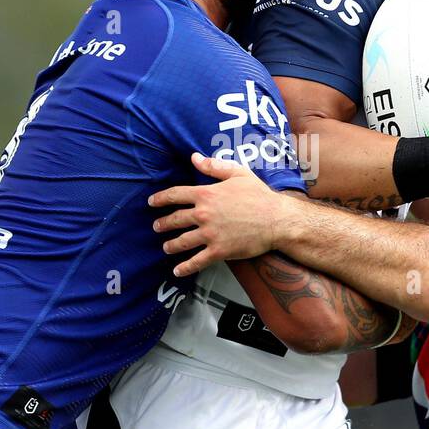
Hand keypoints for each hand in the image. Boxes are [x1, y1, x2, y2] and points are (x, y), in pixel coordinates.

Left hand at [148, 152, 288, 275]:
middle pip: (175, 219)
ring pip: (182, 241)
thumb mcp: (238, 173)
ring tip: (166, 247)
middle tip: (157, 226)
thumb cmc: (259, 195)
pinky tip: (177, 270)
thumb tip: (194, 157)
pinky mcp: (219, 251)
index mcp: (206, 194)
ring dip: (171, 245)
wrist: (276, 219)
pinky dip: (185, 267)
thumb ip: (214, 166)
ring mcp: (210, 234)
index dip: (160, 199)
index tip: (152, 202)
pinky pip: (197, 261)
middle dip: (162, 224)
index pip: (175, 195)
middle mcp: (204, 214)